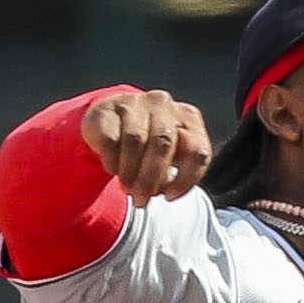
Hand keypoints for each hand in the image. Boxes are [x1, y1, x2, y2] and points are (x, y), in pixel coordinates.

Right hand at [81, 89, 211, 200]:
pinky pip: (111, 142)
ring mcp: (134, 103)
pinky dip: (112, 163)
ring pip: (135, 142)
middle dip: (151, 178)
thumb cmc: (146, 147)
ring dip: (130, 173)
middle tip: (141, 199)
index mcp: (188, 118)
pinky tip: (113, 169)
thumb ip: (172, 174)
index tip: (170, 196)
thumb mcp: (166, 160)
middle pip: (163, 144)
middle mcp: (163, 104)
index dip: (185, 179)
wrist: (109, 124)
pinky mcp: (107, 110)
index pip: (197, 150)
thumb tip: (161, 187)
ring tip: (127, 188)